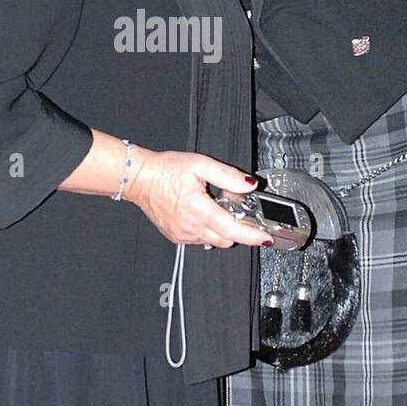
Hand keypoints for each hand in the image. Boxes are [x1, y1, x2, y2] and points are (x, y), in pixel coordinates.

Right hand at [126, 151, 268, 247]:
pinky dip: (208, 231)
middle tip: (238, 212)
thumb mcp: (200, 164)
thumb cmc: (165, 170)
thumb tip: (249, 184)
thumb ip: (227, 176)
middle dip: (238, 230)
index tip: (266, 238)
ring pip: (214, 241)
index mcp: (198, 209)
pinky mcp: (176, 237)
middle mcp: (191, 226)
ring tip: (216, 209)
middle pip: (227, 239)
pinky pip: (200, 240)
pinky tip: (203, 214)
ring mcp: (183, 234)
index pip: (232, 230)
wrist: (140, 179)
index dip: (252, 236)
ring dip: (222, 230)